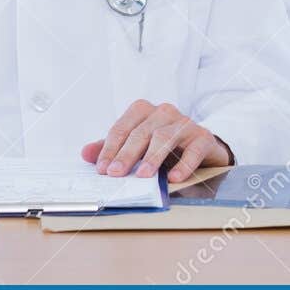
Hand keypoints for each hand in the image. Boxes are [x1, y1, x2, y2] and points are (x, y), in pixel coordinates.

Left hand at [80, 100, 232, 182]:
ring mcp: (185, 123)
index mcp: (144, 111)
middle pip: (142, 132)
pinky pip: (194, 149)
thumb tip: (85, 153)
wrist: (200, 147)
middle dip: (127, 154)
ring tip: (143, 175)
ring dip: (152, 157)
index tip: (102, 169)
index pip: (122, 128)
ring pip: (165, 136)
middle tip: (116, 173)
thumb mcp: (135, 145)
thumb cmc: (162, 145)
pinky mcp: (203, 137)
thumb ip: (112, 148)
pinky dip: (184, 164)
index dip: (110, 148)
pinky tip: (174, 177)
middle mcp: (164, 112)